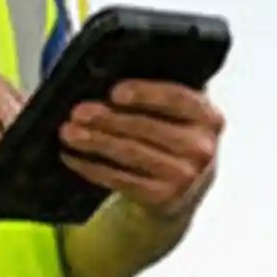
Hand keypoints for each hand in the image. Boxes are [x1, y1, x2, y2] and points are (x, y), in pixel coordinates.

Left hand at [59, 79, 223, 220]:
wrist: (181, 193)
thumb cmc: (169, 138)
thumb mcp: (175, 114)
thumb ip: (154, 93)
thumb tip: (103, 77)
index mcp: (208, 117)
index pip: (178, 98)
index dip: (145, 93)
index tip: (114, 92)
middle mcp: (202, 148)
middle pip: (147, 127)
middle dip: (107, 118)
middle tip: (77, 111)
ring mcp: (185, 177)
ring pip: (131, 153)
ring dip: (94, 142)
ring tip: (68, 132)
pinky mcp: (163, 199)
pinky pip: (120, 179)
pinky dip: (92, 167)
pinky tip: (72, 156)